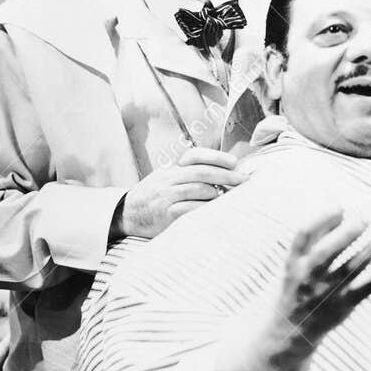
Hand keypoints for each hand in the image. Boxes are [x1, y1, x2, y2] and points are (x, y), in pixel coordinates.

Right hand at [119, 147, 246, 238]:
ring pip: (199, 190)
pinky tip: (215, 212)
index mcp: (171, 169)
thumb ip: (189, 175)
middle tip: (244, 181)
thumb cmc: (154, 197)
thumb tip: (223, 174)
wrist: (126, 214)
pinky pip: (191, 209)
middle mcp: (169, 179)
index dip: (216, 157)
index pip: (195, 155)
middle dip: (226, 175)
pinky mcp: (166, 215)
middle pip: (202, 172)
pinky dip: (206, 209)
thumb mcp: (166, 179)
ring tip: (229, 198)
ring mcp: (167, 197)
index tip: (234, 162)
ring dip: (218, 194)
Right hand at [274, 209, 370, 348]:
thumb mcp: (297, 261)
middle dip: (348, 234)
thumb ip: (316, 236)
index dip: (321, 219)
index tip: (340, 208)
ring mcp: (326, 293)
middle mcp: (308, 277)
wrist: (292, 329)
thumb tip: (340, 207)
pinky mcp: (344, 306)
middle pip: (328, 252)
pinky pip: (369, 286)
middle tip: (366, 218)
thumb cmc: (299, 284)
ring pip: (352, 268)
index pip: (303, 236)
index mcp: (294, 262)